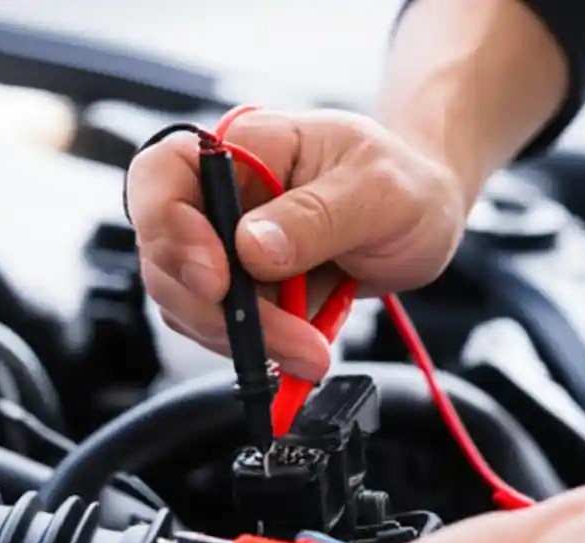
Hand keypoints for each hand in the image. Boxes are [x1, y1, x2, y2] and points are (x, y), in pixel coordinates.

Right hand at [125, 109, 467, 379]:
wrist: (421, 214)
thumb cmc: (403, 182)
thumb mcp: (379, 191)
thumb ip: (314, 216)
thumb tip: (251, 249)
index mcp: (241, 148)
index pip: (162, 176)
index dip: (170, 229)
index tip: (217, 280)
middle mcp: (216, 194)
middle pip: (166, 255)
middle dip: (219, 309)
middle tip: (289, 341)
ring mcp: (220, 244)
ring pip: (187, 301)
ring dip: (242, 338)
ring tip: (309, 352)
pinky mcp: (235, 288)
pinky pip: (216, 326)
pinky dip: (253, 348)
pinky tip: (299, 350)